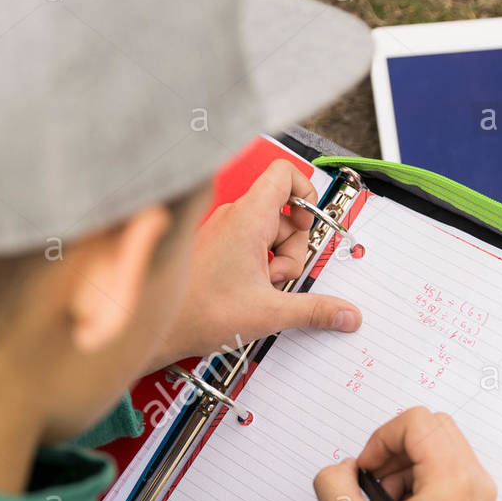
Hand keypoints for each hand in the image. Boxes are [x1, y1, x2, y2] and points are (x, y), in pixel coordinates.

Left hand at [148, 160, 362, 368]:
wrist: (154, 327)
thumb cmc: (197, 312)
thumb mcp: (270, 313)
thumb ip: (315, 310)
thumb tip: (347, 314)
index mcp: (247, 218)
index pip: (284, 173)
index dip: (306, 192)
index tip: (311, 223)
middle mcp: (233, 217)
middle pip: (285, 213)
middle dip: (293, 248)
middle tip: (281, 277)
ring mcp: (223, 231)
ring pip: (269, 233)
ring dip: (277, 262)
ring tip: (262, 288)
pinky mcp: (216, 247)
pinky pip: (252, 245)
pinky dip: (260, 266)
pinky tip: (250, 291)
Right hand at [313, 407, 495, 500]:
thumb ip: (333, 481)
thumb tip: (347, 468)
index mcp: (453, 481)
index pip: (417, 422)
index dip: (381, 439)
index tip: (365, 472)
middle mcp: (476, 484)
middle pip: (434, 428)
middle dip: (396, 448)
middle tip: (374, 482)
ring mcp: (482, 498)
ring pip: (441, 448)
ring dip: (407, 465)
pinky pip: (449, 471)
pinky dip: (422, 479)